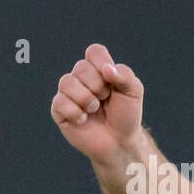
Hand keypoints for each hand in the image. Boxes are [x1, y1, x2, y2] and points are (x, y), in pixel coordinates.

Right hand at [50, 43, 145, 165]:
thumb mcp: (134, 93)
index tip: (112, 81)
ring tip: (95, 110)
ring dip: (87, 100)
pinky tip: (84, 120)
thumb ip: (125, 76)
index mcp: (99, 69)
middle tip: (105, 99)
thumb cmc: (126, 115)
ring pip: (67, 82)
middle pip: (80, 67)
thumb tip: (106, 68)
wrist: (119, 141)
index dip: (102, 64)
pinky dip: (76, 113)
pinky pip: (60, 102)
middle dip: (98, 87)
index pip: (94, 52)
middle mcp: (81, 78)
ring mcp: (68, 92)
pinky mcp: (59, 109)